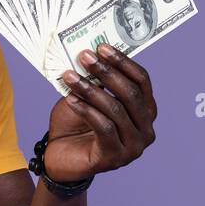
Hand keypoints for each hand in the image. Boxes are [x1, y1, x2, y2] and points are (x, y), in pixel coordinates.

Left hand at [44, 43, 157, 182]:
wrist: (59, 157)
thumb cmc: (75, 125)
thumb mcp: (86, 98)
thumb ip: (95, 81)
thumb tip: (91, 54)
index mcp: (145, 112)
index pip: (142, 81)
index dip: (123, 62)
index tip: (102, 47)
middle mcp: (146, 130)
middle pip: (131, 94)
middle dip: (107, 72)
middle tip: (85, 57)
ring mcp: (133, 147)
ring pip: (116, 110)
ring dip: (91, 90)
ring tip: (70, 76)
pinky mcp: (115, 158)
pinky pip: (104, 127)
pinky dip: (86, 110)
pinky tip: (70, 99)